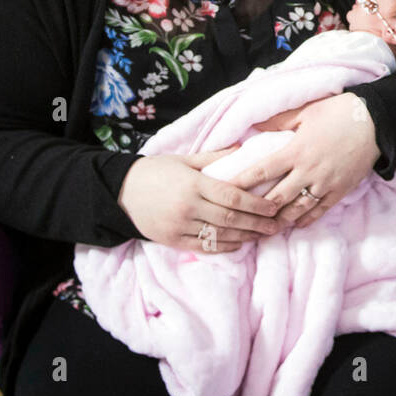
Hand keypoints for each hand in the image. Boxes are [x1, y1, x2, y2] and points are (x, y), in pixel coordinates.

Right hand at [118, 146, 281, 252]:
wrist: (119, 191)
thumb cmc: (154, 171)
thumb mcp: (184, 159)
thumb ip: (214, 157)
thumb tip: (242, 148)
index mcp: (194, 184)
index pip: (232, 197)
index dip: (256, 204)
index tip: (274, 207)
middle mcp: (188, 206)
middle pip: (231, 219)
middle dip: (257, 224)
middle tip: (277, 225)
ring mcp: (179, 226)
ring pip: (220, 236)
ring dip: (245, 237)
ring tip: (263, 235)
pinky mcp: (171, 240)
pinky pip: (203, 247)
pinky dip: (223, 247)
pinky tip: (239, 243)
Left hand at [227, 92, 380, 228]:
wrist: (375, 122)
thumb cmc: (339, 112)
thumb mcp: (306, 111)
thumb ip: (279, 121)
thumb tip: (254, 126)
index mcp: (296, 150)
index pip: (262, 171)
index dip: (242, 183)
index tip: (224, 191)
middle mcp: (308, 171)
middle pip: (276, 198)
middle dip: (257, 210)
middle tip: (241, 218)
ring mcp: (325, 184)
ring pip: (297, 210)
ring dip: (279, 221)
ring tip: (264, 228)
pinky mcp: (340, 191)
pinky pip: (319, 211)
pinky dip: (305, 220)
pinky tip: (295, 225)